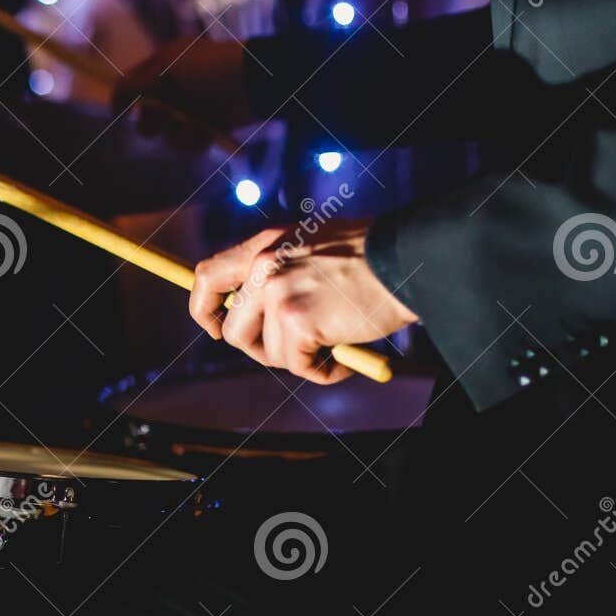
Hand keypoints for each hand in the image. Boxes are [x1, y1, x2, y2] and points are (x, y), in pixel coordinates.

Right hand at [114, 36, 252, 147]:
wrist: (253, 84)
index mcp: (165, 64)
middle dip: (153, 122)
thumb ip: (134, 85)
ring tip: (195, 127)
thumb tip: (113, 99)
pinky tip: (209, 132)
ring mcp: (193, 108)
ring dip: (178, 134)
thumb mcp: (165, 71)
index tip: (119, 114)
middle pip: (147, 115)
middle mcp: (176, 87)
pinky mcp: (208, 126)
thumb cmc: (207, 70)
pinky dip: (196, 140)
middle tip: (165, 117)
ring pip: (168, 134)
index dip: (124, 98)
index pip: (134, 83)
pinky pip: (189, 142)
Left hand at [189, 219, 417, 383]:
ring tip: (333, 345)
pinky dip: (324, 371)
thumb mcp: (312, 247)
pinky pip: (299, 367)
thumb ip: (278, 271)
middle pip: (232, 331)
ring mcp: (277, 294)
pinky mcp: (298, 322)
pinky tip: (347, 356)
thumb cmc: (372, 259)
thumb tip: (256, 315)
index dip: (204, 309)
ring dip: (300, 359)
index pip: (207, 276)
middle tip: (292, 352)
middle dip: (260, 351)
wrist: (411, 260)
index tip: (217, 330)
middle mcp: (262, 266)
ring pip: (268, 353)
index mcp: (263, 245)